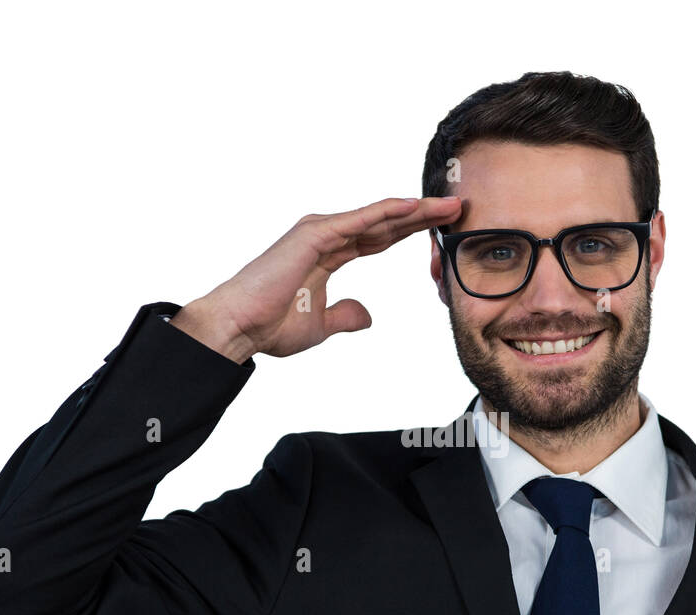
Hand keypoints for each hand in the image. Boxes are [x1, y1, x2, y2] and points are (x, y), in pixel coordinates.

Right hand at [172, 196, 462, 363]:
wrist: (238, 328)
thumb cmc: (269, 325)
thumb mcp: (321, 325)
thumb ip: (346, 316)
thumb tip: (368, 315)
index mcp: (327, 254)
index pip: (378, 238)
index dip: (410, 232)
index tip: (441, 228)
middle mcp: (324, 236)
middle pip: (384, 222)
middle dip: (421, 215)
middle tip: (457, 207)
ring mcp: (318, 232)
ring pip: (376, 217)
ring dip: (412, 210)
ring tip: (446, 204)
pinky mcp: (312, 235)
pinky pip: (357, 221)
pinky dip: (386, 212)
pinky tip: (413, 207)